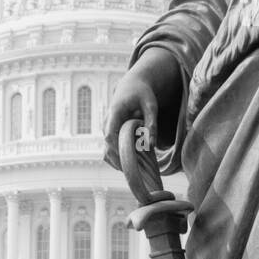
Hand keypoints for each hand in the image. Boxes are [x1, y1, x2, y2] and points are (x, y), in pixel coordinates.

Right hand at [102, 49, 181, 165]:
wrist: (131, 85)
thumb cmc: (142, 93)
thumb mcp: (151, 105)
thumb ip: (152, 123)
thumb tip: (152, 144)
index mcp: (115, 113)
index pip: (110, 135)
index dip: (117, 150)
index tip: (130, 161)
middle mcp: (107, 122)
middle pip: (107, 147)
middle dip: (120, 160)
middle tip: (136, 173)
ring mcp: (106, 128)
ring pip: (107, 150)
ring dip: (119, 161)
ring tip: (136, 171)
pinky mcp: (110, 133)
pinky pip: (110, 150)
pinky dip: (119, 158)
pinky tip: (133, 164)